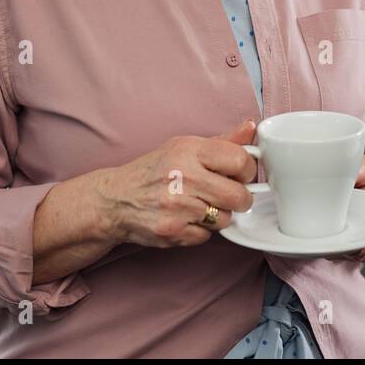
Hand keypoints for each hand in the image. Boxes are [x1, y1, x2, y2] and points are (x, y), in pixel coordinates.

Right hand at [93, 120, 258, 247]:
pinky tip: (186, 219)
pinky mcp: (172, 231)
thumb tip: (251, 128)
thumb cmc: (153, 171)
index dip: (247, 170)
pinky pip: (206, 236)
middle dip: (239, 198)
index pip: (240, 160)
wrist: (114, 200)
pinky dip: (201, 231)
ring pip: (225, 218)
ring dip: (219, 215)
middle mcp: (183, 177)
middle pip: (238, 195)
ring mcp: (177, 207)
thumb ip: (222, 141)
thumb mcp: (183, 147)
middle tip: (228, 195)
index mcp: (189, 151)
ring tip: (201, 206)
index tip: (241, 174)